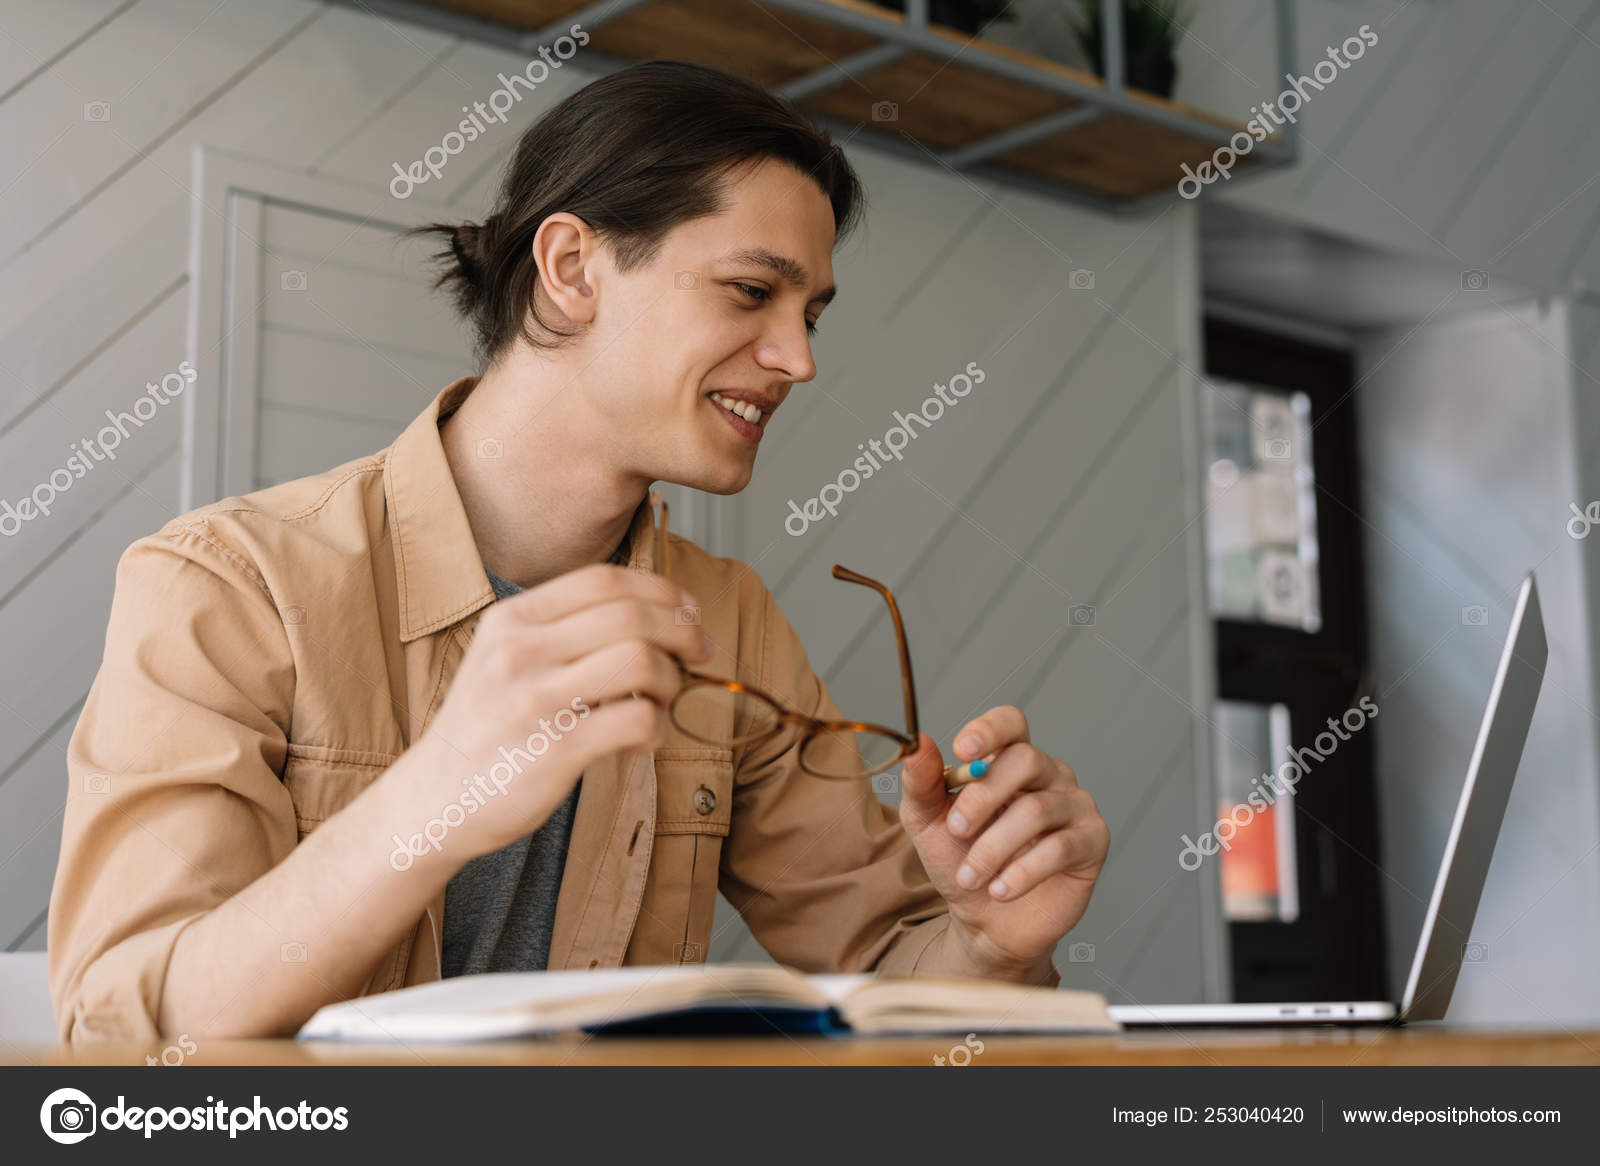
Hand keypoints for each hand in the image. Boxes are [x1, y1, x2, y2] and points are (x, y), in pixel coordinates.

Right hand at [399, 562, 712, 861]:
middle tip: (699, 655)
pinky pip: (636, 720)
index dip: (660, 591)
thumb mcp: (503, 659)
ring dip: (670, 682)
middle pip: (631, 615)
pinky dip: (656, 728)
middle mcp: (519, 650)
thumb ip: (563, 631)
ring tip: (660, 703)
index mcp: (512, 620)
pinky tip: (640, 740)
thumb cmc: (486, 730)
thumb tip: (655, 614)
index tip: (689, 612)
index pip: (603, 579)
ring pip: (640, 660)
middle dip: (683, 632)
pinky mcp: (554, 749)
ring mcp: (535, 699)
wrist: (433, 800)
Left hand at [898, 706, 1108, 979]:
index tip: (963, 751)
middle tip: (957, 830)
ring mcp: (1074, 805)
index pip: (1011, 723)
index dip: (990, 730)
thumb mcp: (928, 822)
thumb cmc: (960, 861)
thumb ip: (921, 782)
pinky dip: (1023, 871)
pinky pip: (1061, 847)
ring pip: (1038, 809)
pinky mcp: (1092, 841)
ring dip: (995, 847)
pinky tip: (1000, 890)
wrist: (985, 921)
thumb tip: (917, 743)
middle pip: (1025, 760)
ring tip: (970, 877)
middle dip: (983, 797)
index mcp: (1010, 760)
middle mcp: (1048, 774)